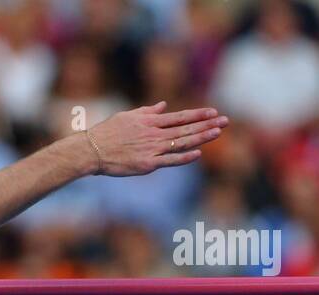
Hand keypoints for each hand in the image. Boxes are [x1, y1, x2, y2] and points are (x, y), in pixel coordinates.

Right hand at [85, 102, 228, 175]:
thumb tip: (163, 105)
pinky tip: (197, 153)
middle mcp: (154, 134)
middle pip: (186, 128)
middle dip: (207, 124)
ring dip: (202, 137)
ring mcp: (152, 149)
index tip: (213, 112)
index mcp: (150, 122)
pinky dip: (184, 157)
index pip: (180, 117)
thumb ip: (148, 111)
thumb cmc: (106, 132)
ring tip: (218, 133)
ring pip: (182, 142)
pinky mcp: (147, 164)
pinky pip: (170, 160)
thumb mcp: (128, 116)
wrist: (92, 150)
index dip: (198, 114)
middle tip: (226, 121)